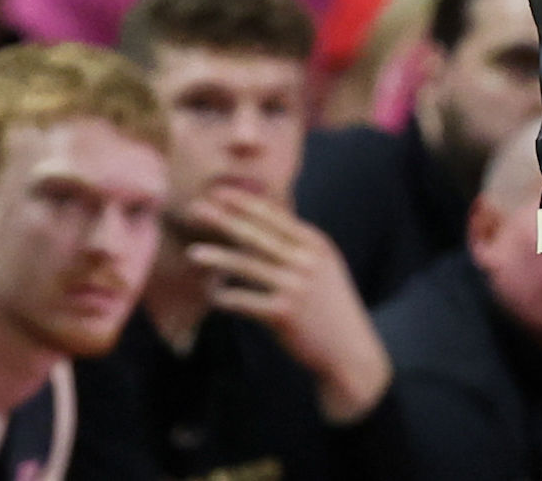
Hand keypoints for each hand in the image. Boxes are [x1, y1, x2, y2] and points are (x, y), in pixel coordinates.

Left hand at [182, 190, 393, 419]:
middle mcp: (307, 260)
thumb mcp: (322, 266)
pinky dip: (225, 298)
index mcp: (316, 243)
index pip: (274, 215)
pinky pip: (245, 302)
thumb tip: (261, 224)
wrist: (349, 348)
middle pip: (257, 234)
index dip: (244, 202)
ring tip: (192, 253)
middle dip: (224, 220)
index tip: (218, 192)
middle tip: (196, 208)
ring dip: (218, 258)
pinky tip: (212, 296)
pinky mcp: (284, 314)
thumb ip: (295, 246)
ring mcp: (296, 287)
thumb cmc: (328, 306)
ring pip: (248, 266)